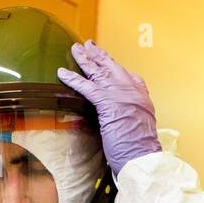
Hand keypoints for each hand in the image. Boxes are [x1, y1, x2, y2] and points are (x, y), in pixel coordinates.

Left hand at [57, 40, 161, 175]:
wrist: (141, 157)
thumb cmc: (140, 150)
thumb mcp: (139, 129)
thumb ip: (131, 118)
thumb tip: (121, 119)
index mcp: (141, 99)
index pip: (131, 78)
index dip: (118, 69)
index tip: (112, 63)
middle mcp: (132, 92)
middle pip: (113, 68)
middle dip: (100, 56)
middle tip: (89, 45)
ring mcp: (120, 94)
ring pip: (99, 72)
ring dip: (85, 59)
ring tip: (75, 49)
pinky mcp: (107, 102)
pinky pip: (86, 86)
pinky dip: (73, 79)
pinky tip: (62, 73)